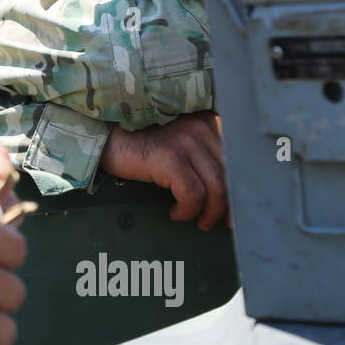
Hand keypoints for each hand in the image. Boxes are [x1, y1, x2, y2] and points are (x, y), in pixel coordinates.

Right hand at [100, 111, 229, 230]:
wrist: (102, 135)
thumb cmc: (139, 142)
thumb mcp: (177, 142)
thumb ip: (202, 153)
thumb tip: (227, 189)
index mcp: (207, 121)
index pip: (239, 157)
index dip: (242, 186)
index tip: (238, 208)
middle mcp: (201, 126)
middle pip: (232, 174)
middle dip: (230, 205)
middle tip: (224, 223)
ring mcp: (186, 140)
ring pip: (217, 187)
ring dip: (210, 212)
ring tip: (198, 222)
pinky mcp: (169, 156)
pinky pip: (193, 194)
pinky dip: (188, 210)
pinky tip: (176, 213)